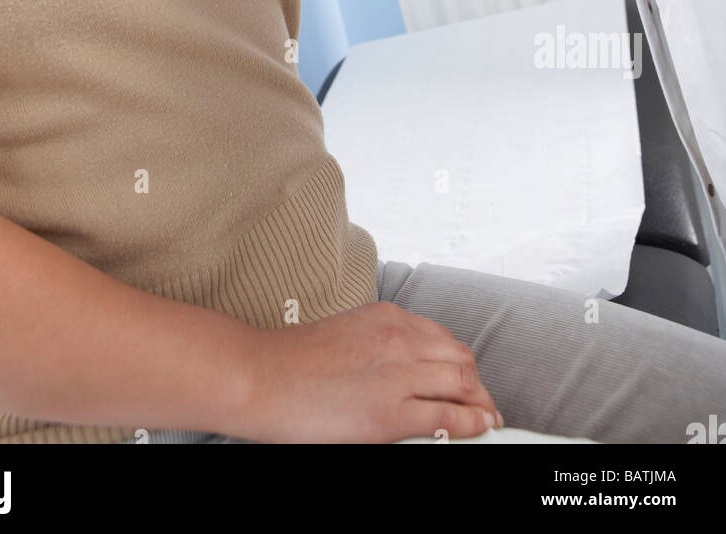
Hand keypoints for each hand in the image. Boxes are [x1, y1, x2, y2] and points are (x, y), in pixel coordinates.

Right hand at [244, 300, 501, 443]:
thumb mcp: (344, 335)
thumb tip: (398, 369)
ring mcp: (398, 373)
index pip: (441, 338)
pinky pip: (449, 416)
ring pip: (463, 382)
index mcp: (386, 317)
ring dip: (480, 402)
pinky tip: (479, 429)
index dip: (461, 363)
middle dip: (477, 383)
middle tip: (483, 404)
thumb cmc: (290, 361)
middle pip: (460, 358)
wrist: (259, 376)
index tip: (467, 379)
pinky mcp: (392, 411)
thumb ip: (377, 345)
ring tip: (486, 418)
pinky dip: (472, 423)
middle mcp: (398, 338)